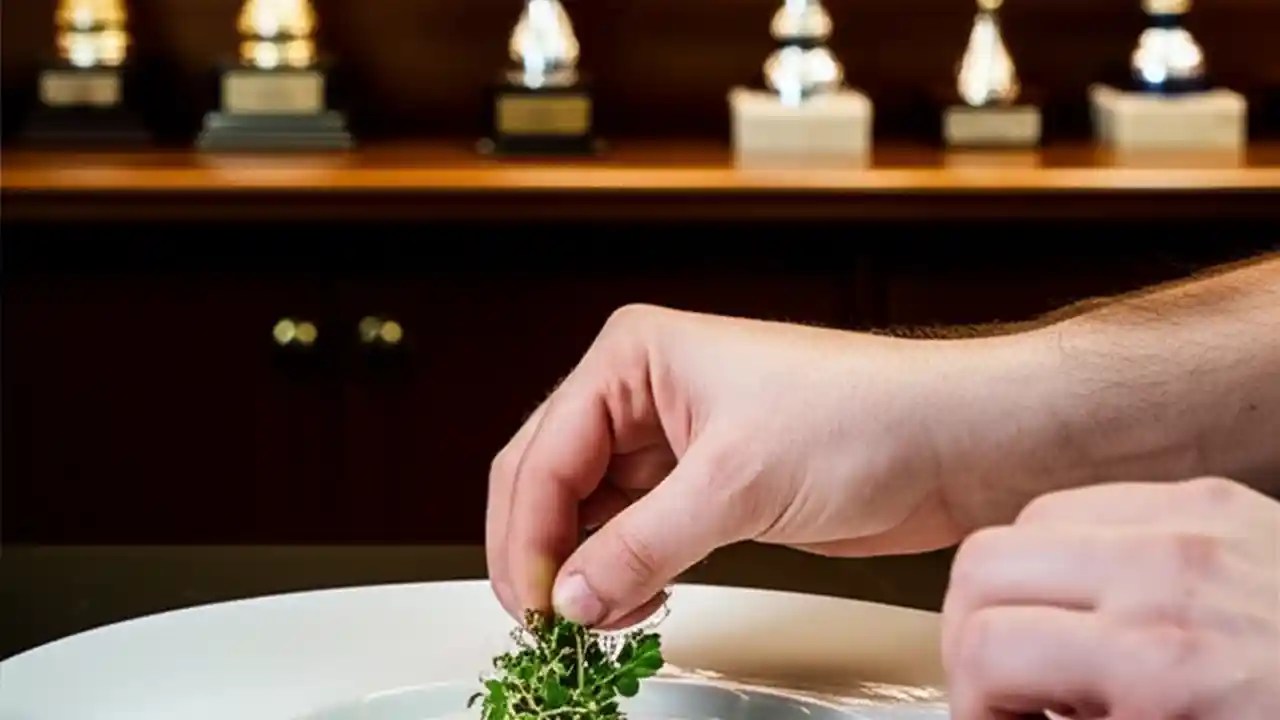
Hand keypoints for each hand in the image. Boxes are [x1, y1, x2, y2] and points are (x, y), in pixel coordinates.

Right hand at [487, 304, 1016, 627]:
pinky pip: (634, 535)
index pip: (546, 452)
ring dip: (583, 570)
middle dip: (543, 552)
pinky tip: (627, 605)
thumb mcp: (736, 482)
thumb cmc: (863, 416)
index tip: (536, 602)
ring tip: (590, 621)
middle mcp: (644, 394)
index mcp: (635, 358)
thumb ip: (642, 546)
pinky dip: (622, 574)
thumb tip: (571, 596)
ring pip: (590, 514)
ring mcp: (672, 442)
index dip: (528, 534)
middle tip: (545, 620)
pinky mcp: (705, 485)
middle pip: (552, 480)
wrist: (948, 444)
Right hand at [942, 477, 1279, 719]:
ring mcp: (1195, 524)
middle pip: (982, 567)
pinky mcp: (1219, 499)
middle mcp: (1166, 575)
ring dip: (1020, 585)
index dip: (971, 703)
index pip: (984, 650)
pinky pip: (1097, 501)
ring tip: (1054, 636)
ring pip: (1028, 523)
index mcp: (1157, 666)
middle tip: (1006, 683)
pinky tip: (1104, 598)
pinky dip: (1076, 547)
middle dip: (975, 633)